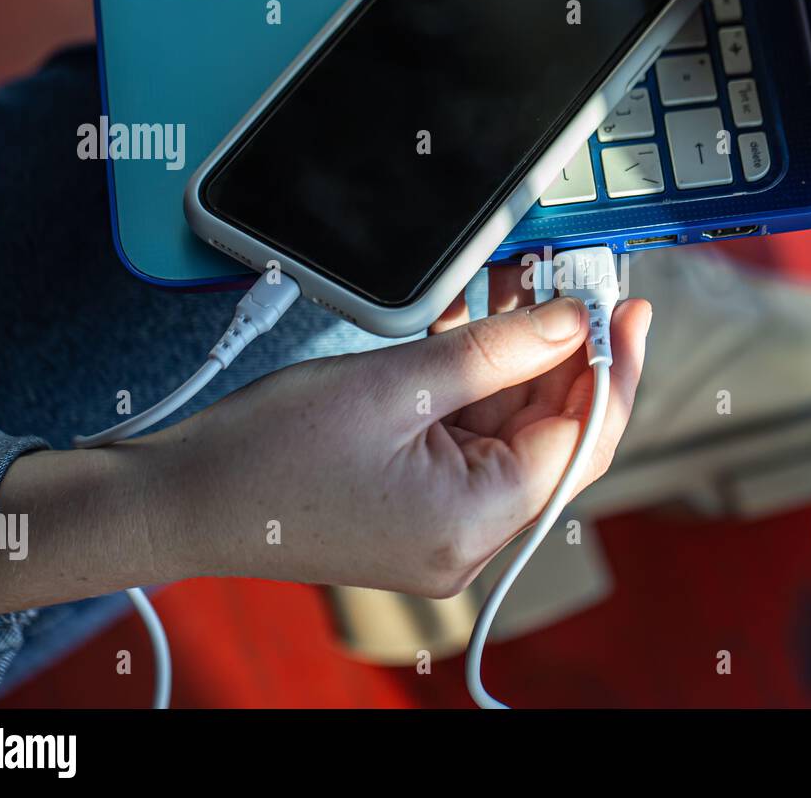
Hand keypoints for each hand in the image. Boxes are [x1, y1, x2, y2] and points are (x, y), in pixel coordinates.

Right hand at [0, 267, 650, 615]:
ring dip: (516, 353)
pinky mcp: (421, 498)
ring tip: (521, 279)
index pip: (582, 439)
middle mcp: (473, 533)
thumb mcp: (397, 385)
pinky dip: (474, 375)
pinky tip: (472, 314)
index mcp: (477, 522)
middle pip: (552, 431)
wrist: (184, 497)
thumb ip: (496, 351)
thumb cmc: (270, 455)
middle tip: (572, 276)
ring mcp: (447, 519)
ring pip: (510, 424)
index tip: (626, 304)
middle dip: (564, 350)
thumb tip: (573, 319)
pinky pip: (469, 431)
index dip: (612, 367)